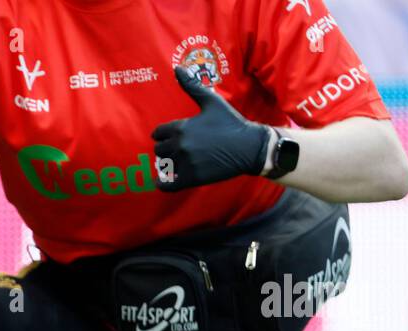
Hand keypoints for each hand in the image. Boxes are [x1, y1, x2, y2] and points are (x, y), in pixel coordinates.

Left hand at [152, 67, 271, 191]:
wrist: (249, 147)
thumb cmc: (230, 123)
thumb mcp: (211, 101)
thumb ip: (191, 86)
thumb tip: (177, 67)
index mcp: (181, 127)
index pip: (158, 133)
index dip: (163, 135)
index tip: (172, 137)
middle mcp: (180, 145)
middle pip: (159, 150)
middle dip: (166, 149)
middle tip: (179, 150)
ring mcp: (185, 162)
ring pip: (164, 165)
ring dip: (168, 164)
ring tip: (179, 162)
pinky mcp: (192, 178)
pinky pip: (166, 185)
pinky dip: (163, 184)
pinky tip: (166, 181)